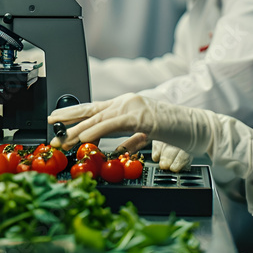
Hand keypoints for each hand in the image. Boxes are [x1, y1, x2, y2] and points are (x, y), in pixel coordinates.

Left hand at [48, 93, 252, 179]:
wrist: (201, 128)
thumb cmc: (178, 132)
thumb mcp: (147, 137)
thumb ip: (130, 140)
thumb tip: (115, 150)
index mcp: (127, 105)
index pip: (94, 108)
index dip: (72, 114)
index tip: (54, 120)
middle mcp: (127, 101)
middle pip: (91, 111)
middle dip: (68, 124)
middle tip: (51, 134)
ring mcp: (135, 107)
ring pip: (99, 118)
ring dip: (77, 131)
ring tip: (62, 141)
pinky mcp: (143, 117)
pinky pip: (114, 125)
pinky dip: (97, 132)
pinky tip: (84, 139)